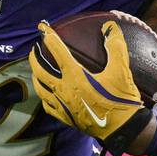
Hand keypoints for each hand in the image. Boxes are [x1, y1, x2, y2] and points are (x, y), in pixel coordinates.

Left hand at [29, 18, 148, 150]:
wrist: (122, 129)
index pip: (58, 51)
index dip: (49, 37)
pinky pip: (48, 106)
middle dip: (34, 58)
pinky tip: (47, 94)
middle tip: (34, 50)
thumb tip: (110, 26)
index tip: (42, 27)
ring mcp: (63, 105)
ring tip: (36, 70)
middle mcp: (64, 90)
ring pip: (41, 89)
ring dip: (36, 77)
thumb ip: (116, 46)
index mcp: (76, 76)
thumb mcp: (122, 70)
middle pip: (41, 71)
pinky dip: (44, 97)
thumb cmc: (120, 99)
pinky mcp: (65, 118)